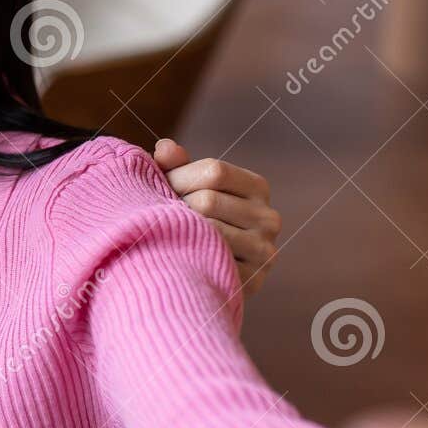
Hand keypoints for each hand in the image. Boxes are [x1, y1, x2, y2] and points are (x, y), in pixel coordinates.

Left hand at [154, 139, 279, 295]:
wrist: (204, 275)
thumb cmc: (191, 220)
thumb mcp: (186, 188)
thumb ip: (176, 166)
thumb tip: (165, 147)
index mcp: (257, 187)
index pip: (215, 171)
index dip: (178, 177)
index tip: (158, 188)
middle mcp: (269, 217)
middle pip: (208, 201)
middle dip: (175, 207)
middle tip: (158, 218)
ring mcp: (264, 250)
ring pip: (208, 231)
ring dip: (179, 232)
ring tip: (166, 236)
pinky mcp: (253, 280)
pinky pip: (212, 262)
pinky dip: (189, 258)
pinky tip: (178, 258)